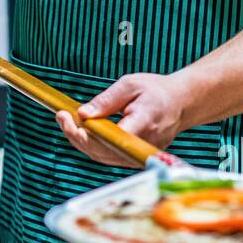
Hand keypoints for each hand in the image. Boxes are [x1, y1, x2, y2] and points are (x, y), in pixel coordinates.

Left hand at [57, 73, 193, 168]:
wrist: (181, 103)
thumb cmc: (157, 91)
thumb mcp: (130, 85)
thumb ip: (107, 100)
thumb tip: (83, 113)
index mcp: (144, 122)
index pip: (110, 137)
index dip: (85, 133)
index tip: (68, 118)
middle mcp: (143, 144)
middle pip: (101, 150)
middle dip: (75, 135)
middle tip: (61, 116)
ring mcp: (140, 155)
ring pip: (102, 156)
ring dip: (80, 141)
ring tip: (67, 121)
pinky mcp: (136, 158)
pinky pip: (108, 156)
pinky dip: (92, 145)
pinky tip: (81, 131)